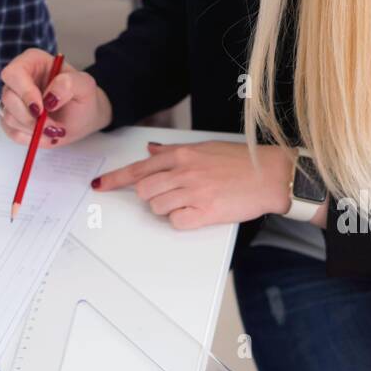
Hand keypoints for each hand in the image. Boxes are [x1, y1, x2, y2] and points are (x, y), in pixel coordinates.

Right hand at [0, 48, 111, 146]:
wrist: (82, 118)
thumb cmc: (82, 97)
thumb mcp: (85, 85)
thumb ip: (70, 84)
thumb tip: (50, 96)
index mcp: (33, 61)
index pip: (14, 73)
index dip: (24, 92)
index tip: (41, 108)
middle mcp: (19, 79)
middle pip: (8, 97)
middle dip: (30, 117)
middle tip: (51, 124)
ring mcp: (13, 100)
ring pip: (8, 117)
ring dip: (33, 129)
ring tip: (53, 128)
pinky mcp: (11, 119)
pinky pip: (11, 132)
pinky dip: (30, 137)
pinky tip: (44, 133)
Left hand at [92, 141, 293, 229]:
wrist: (269, 175)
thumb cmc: (241, 162)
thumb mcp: (205, 148)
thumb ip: (175, 151)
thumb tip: (152, 149)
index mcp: (182, 154)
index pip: (139, 168)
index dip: (116, 179)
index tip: (101, 185)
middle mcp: (184, 171)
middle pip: (144, 191)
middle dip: (150, 197)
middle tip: (170, 196)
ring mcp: (193, 192)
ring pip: (157, 208)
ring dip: (167, 209)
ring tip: (190, 202)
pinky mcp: (204, 212)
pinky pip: (176, 222)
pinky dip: (182, 220)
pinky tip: (197, 212)